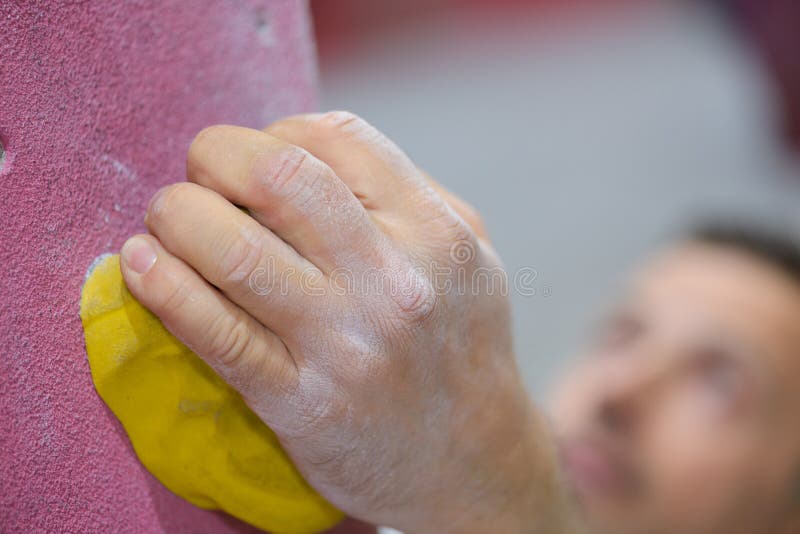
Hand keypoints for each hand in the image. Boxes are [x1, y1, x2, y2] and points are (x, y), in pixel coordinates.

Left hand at [120, 112, 572, 532]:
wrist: (474, 462)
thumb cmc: (461, 346)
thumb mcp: (470, 256)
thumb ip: (404, 196)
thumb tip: (302, 150)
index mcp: (435, 231)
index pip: (333, 138)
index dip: (275, 133)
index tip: (253, 163)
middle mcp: (392, 281)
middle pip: (276, 174)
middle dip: (213, 156)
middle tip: (198, 178)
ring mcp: (345, 344)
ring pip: (234, 250)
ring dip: (176, 217)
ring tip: (166, 221)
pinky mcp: (302, 402)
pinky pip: (216, 334)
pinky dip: (163, 287)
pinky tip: (141, 265)